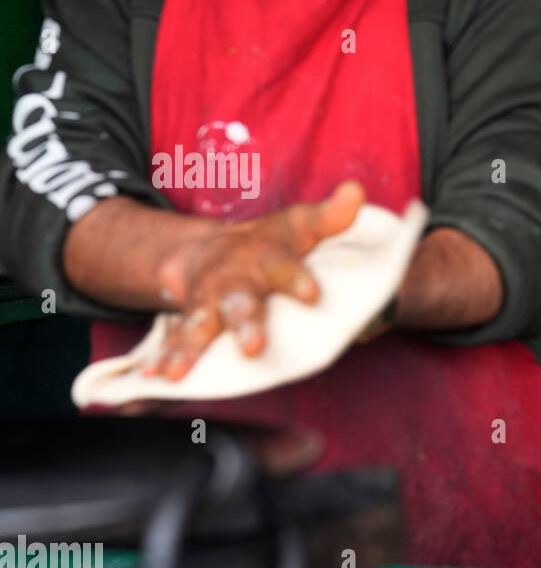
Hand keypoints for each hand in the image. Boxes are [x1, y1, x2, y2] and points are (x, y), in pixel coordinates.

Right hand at [143, 180, 364, 380]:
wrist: (209, 252)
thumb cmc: (270, 245)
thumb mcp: (299, 227)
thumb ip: (329, 217)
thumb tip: (355, 192)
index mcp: (265, 259)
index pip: (284, 268)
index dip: (298, 280)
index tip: (313, 295)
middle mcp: (233, 280)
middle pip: (239, 301)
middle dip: (245, 324)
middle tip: (254, 347)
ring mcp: (205, 301)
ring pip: (199, 324)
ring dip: (190, 347)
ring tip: (179, 372)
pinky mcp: (186, 322)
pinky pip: (172, 341)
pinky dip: (164, 357)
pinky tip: (157, 375)